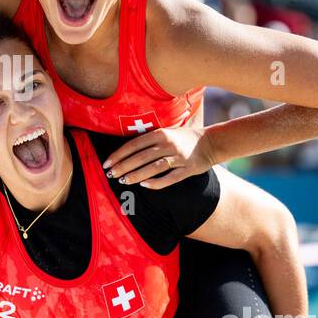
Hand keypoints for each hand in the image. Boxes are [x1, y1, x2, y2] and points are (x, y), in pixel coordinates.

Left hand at [103, 124, 218, 188]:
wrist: (210, 142)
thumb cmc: (182, 138)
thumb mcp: (166, 132)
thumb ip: (148, 139)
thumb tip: (125, 150)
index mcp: (160, 134)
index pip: (134, 145)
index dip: (119, 155)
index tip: (107, 163)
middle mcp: (168, 144)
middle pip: (141, 157)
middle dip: (123, 166)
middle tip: (111, 175)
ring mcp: (178, 157)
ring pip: (153, 168)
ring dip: (136, 175)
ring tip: (123, 181)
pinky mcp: (188, 169)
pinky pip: (170, 178)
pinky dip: (157, 182)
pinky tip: (144, 185)